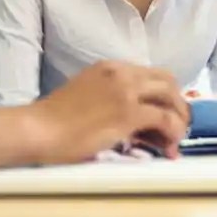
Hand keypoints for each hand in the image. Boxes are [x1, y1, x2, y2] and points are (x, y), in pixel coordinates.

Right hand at [26, 61, 189, 163]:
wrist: (38, 129)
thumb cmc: (53, 120)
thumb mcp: (86, 95)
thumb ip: (110, 97)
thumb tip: (131, 118)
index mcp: (110, 67)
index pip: (150, 74)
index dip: (162, 95)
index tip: (164, 114)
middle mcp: (122, 73)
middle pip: (167, 81)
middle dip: (177, 104)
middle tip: (176, 126)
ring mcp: (127, 91)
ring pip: (171, 98)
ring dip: (179, 119)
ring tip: (174, 140)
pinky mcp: (129, 113)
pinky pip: (166, 119)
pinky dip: (172, 133)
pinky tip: (167, 148)